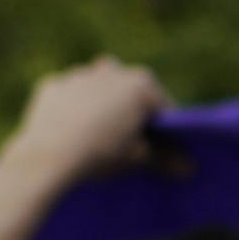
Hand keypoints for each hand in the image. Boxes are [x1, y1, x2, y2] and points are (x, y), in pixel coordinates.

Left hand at [1, 59, 168, 194]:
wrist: (49, 156)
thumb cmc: (102, 155)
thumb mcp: (138, 159)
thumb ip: (165, 159)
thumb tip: (189, 169)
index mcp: (140, 84)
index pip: (161, 106)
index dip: (163, 128)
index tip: (159, 146)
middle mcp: (111, 70)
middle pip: (127, 91)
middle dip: (129, 110)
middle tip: (126, 139)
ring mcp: (78, 75)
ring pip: (94, 88)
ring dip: (98, 104)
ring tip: (94, 135)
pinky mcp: (51, 86)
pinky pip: (66, 96)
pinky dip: (68, 109)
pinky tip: (66, 131)